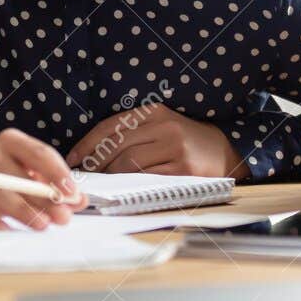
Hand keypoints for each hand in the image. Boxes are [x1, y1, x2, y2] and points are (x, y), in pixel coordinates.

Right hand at [0, 130, 85, 229]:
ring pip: (0, 192)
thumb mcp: (25, 179)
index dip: (58, 173)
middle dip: (45, 198)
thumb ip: (52, 188)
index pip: (38, 153)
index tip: (72, 193)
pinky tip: (8, 230)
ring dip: (24, 211)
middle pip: (21, 175)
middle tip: (63, 217)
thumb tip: (79, 201)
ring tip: (41, 225)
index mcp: (10, 142)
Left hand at [66, 103, 241, 176]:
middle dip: (95, 163)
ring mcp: (175, 148)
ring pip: (128, 163)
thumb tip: (93, 153)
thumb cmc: (185, 141)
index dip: (87, 143)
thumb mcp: (160, 125)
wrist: (226, 152)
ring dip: (110, 176)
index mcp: (154, 112)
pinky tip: (122, 189)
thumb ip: (132, 132)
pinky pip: (146, 178)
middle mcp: (164, 126)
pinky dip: (129, 184)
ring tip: (101, 184)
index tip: (73, 159)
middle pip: (116, 146)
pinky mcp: (183, 169)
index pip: (110, 126)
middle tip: (83, 176)